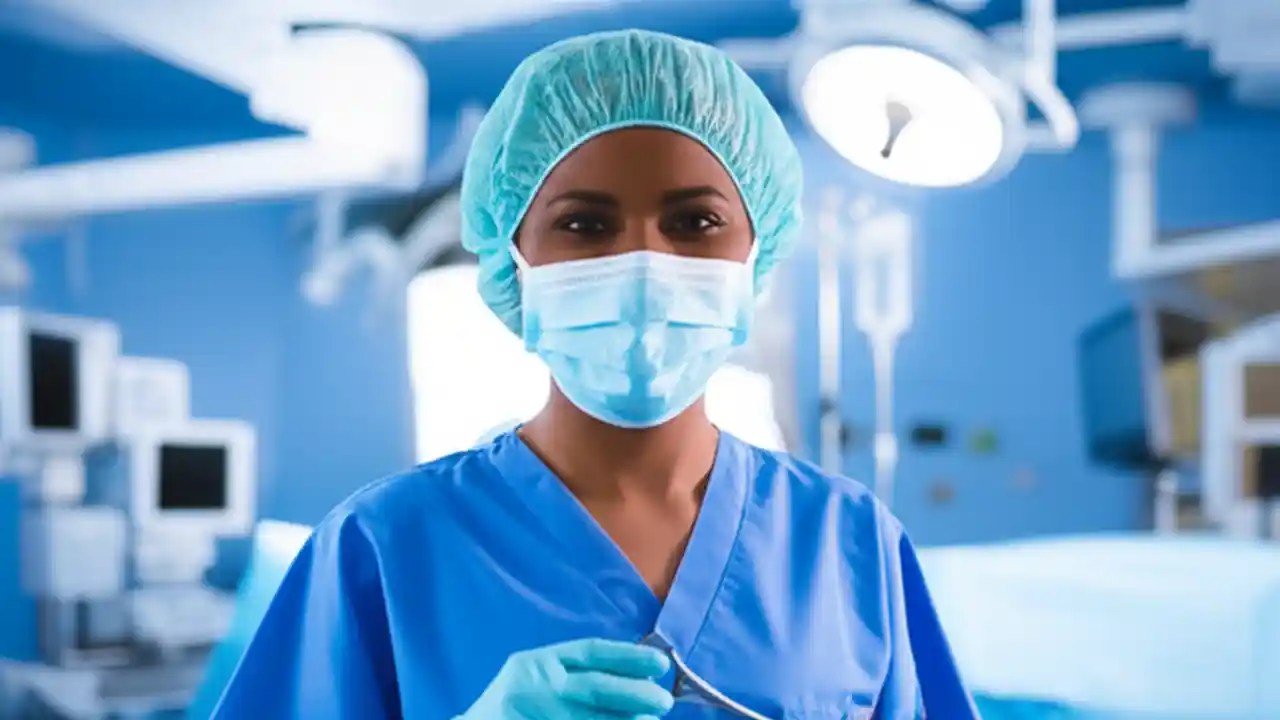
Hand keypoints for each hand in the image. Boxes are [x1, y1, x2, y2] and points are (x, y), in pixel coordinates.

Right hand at [457, 638, 674, 718]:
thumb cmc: (514, 707)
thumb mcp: (536, 677)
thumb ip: (575, 674)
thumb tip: (639, 678)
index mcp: (536, 663)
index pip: (589, 652)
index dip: (628, 656)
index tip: (660, 664)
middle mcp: (535, 687)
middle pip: (595, 688)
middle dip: (634, 693)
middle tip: (665, 701)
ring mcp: (533, 715)